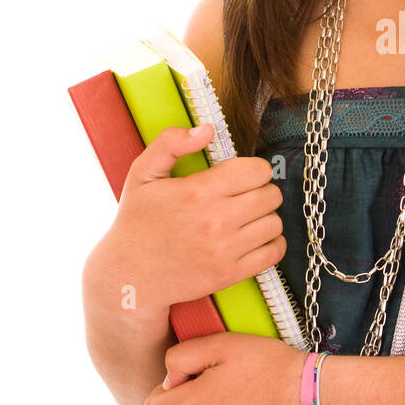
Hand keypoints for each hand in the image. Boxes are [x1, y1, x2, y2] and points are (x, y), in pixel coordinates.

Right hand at [106, 122, 287, 313]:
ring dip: (265, 218)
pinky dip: (271, 244)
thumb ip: (171, 143)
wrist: (128, 275)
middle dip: (261, 191)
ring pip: (275, 224)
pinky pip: (274, 253)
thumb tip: (207, 129)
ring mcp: (225, 250)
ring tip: (246, 218)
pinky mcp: (229, 274)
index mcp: (198, 192)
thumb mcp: (142, 174)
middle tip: (243, 197)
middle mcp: (216, 221)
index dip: (253, 169)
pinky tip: (253, 239)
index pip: (258, 170)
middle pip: (271, 195)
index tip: (240, 176)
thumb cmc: (136, 221)